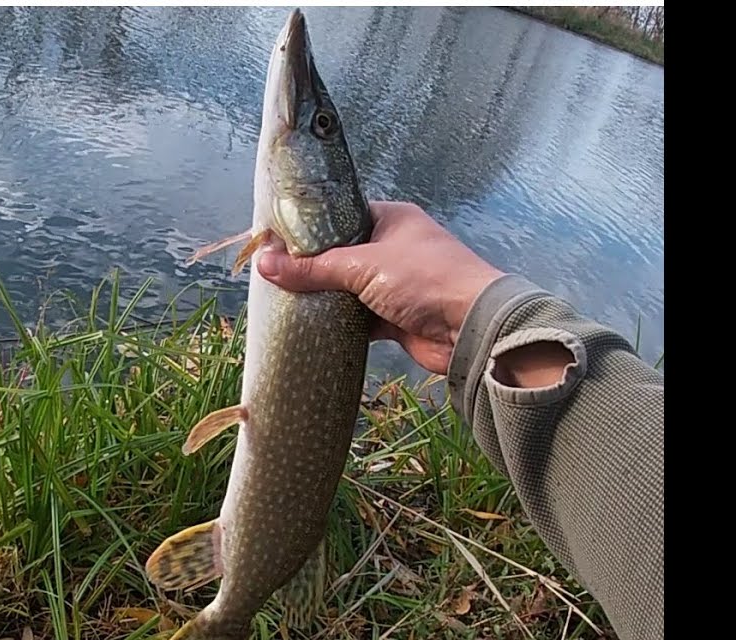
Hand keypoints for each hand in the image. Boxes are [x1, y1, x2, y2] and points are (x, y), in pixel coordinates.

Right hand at [256, 201, 504, 374]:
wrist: (471, 327)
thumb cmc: (424, 278)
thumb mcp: (363, 266)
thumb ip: (313, 268)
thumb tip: (264, 264)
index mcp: (391, 219)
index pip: (342, 216)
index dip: (310, 228)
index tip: (275, 239)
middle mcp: (394, 247)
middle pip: (341, 254)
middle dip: (312, 267)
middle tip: (272, 273)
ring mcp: (395, 284)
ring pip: (348, 288)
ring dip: (324, 296)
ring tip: (281, 299)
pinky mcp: (394, 317)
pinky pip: (357, 317)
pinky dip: (338, 322)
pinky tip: (308, 325)